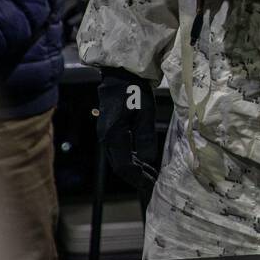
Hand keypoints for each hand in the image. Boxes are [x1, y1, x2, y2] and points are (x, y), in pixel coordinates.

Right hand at [97, 68, 158, 192]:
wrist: (120, 74)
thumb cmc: (134, 90)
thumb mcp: (145, 112)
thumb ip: (146, 137)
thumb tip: (148, 160)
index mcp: (114, 135)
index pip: (125, 165)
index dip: (138, 177)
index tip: (151, 185)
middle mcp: (106, 138)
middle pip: (120, 165)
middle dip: (136, 177)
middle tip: (152, 184)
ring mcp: (106, 134)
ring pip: (119, 159)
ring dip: (134, 169)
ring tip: (150, 175)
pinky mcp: (110, 129)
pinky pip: (119, 150)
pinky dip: (131, 158)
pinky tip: (143, 161)